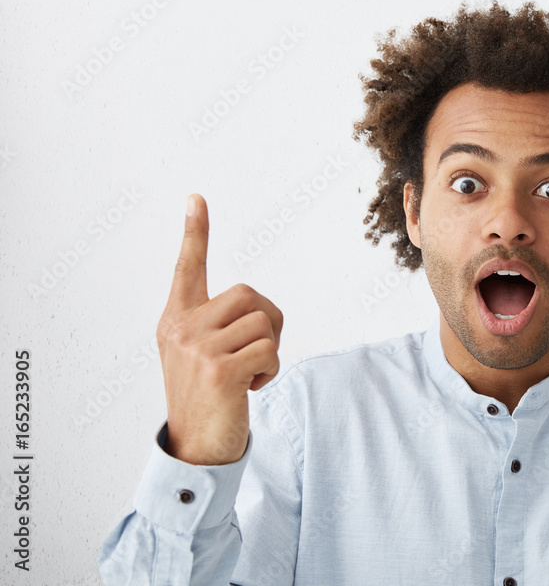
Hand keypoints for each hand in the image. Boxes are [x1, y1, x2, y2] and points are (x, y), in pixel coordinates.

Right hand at [155, 194, 283, 464]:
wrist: (196, 451)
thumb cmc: (208, 399)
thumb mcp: (199, 356)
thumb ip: (215, 325)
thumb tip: (252, 308)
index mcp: (176, 319)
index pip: (187, 267)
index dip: (195, 232)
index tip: (197, 198)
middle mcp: (181, 328)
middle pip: (250, 294)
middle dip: (268, 321)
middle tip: (257, 353)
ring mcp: (197, 348)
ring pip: (264, 322)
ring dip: (270, 350)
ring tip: (249, 375)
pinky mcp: (218, 370)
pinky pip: (270, 349)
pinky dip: (272, 370)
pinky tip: (251, 389)